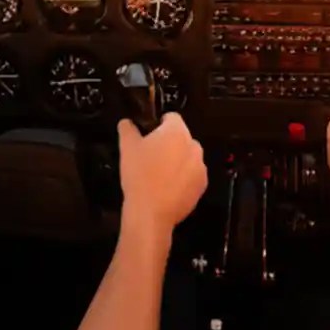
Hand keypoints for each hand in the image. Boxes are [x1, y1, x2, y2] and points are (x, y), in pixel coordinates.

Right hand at [117, 112, 206, 241]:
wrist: (151, 212)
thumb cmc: (139, 174)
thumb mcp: (127, 148)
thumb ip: (127, 129)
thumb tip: (126, 122)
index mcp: (177, 132)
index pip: (171, 117)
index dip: (159, 123)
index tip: (149, 135)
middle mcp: (194, 145)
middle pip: (181, 137)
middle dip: (169, 143)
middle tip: (151, 156)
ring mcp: (201, 166)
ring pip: (188, 157)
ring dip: (178, 160)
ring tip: (160, 174)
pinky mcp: (202, 185)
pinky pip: (192, 175)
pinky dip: (184, 177)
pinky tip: (169, 187)